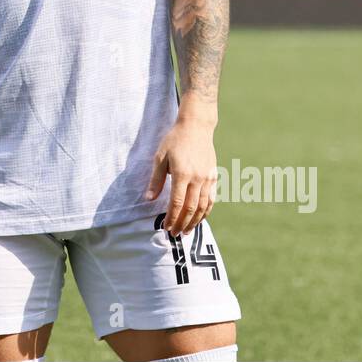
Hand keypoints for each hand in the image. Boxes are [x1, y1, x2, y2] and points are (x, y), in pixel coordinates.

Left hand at [145, 116, 218, 236]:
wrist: (196, 126)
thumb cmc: (174, 140)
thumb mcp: (160, 157)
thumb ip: (156, 180)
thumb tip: (149, 199)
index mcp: (182, 174)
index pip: (177, 203)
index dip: (172, 218)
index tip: (166, 227)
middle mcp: (197, 178)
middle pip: (190, 208)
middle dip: (182, 224)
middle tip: (175, 234)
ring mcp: (207, 178)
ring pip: (203, 206)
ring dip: (195, 221)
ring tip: (187, 231)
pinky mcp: (213, 176)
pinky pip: (212, 198)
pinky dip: (206, 211)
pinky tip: (200, 218)